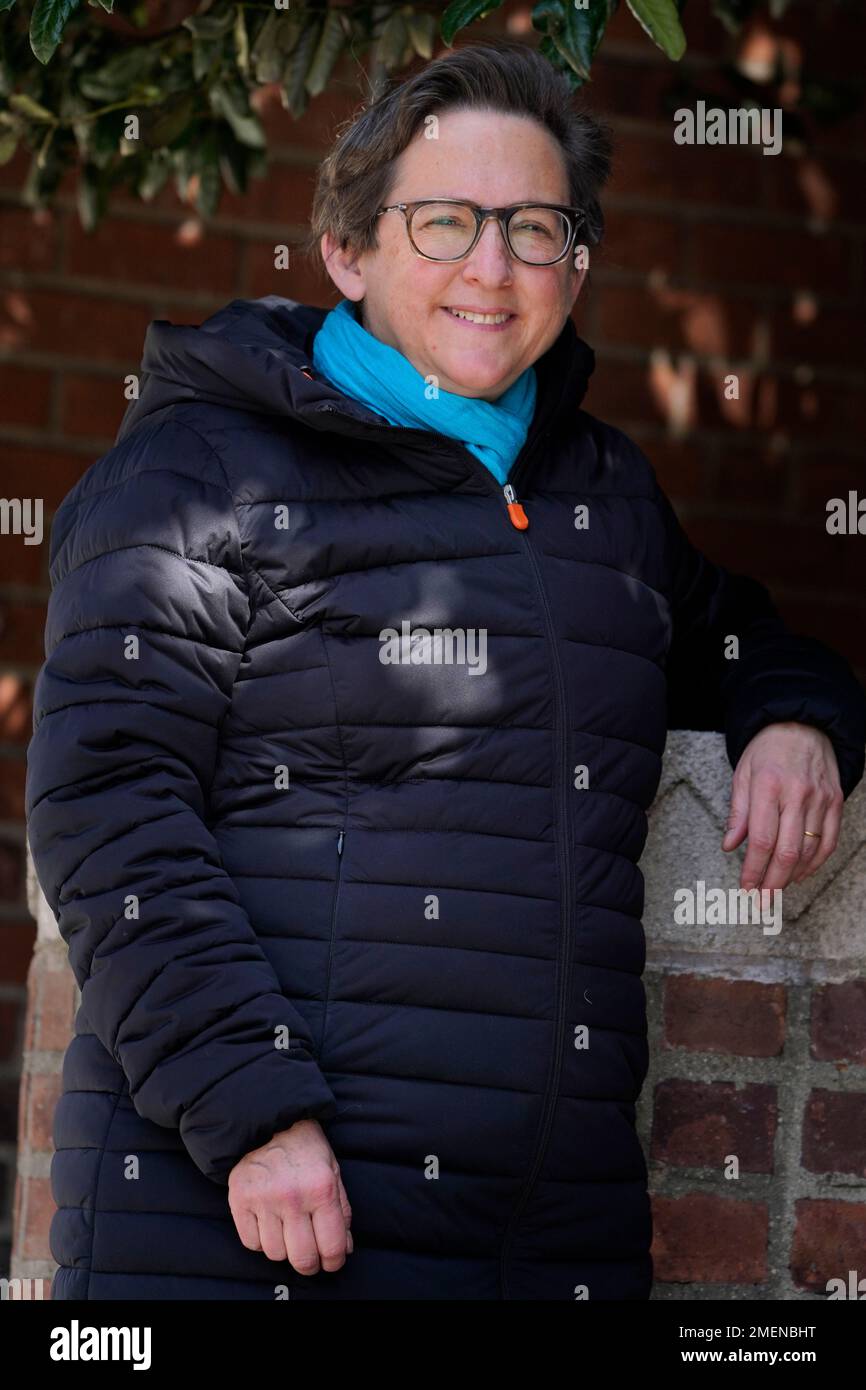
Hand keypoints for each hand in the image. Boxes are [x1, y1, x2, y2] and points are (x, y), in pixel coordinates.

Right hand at [228, 1118, 352, 1275]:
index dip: (333, 1262)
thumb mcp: (333, 1170)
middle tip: (310, 1257)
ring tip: (286, 1229)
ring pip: (275, 1254)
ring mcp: (263, 1200)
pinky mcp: (239, 1200)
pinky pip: (252, 1243)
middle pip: (302, 1258)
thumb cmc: (305, 1147)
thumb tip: (345, 1247)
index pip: (331, 1247)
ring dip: (283, 1248)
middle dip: (310, 1264)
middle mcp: (292, 1197)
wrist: (267, 1120)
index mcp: (321, 1189)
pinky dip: (261, 1240)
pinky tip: (267, 1222)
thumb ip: (342, 1210)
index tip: (331, 1262)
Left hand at [722, 721, 843, 890]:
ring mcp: (821, 800)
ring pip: (809, 851)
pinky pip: (829, 842)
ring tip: (776, 890)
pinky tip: (800, 874)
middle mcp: (797, 794)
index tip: (746, 888)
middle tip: (761, 902)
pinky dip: (815, 864)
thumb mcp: (743, 774)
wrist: (804, 725)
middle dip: (773, 882)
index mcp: (768, 786)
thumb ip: (738, 812)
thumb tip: (729, 846)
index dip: (753, 869)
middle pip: (787, 851)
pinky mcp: (835, 803)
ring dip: (792, 877)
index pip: (761, 839)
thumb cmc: (768, 750)